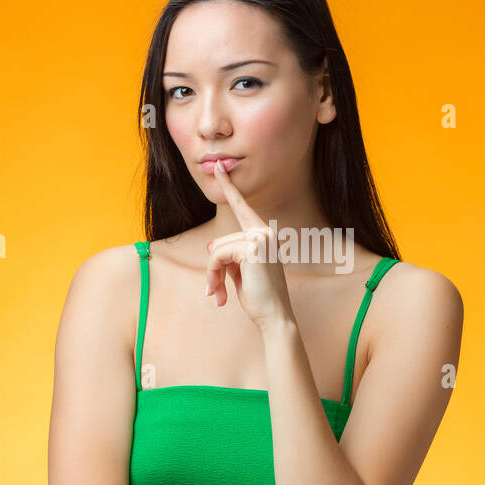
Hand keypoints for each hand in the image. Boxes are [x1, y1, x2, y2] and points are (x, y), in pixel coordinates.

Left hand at [204, 161, 294, 331]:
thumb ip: (228, 255)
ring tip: (217, 293)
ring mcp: (259, 238)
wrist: (275, 316)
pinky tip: (220, 292)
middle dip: (214, 267)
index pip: (242, 207)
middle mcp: (264, 232)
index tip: (219, 167)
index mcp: (263, 235)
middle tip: (214, 290)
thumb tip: (210, 247)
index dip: (229, 187)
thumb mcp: (240, 272)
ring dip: (212, 274)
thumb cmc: (259, 297)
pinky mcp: (252, 248)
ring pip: (217, 249)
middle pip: (221, 240)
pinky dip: (214, 275)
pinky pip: (218, 256)